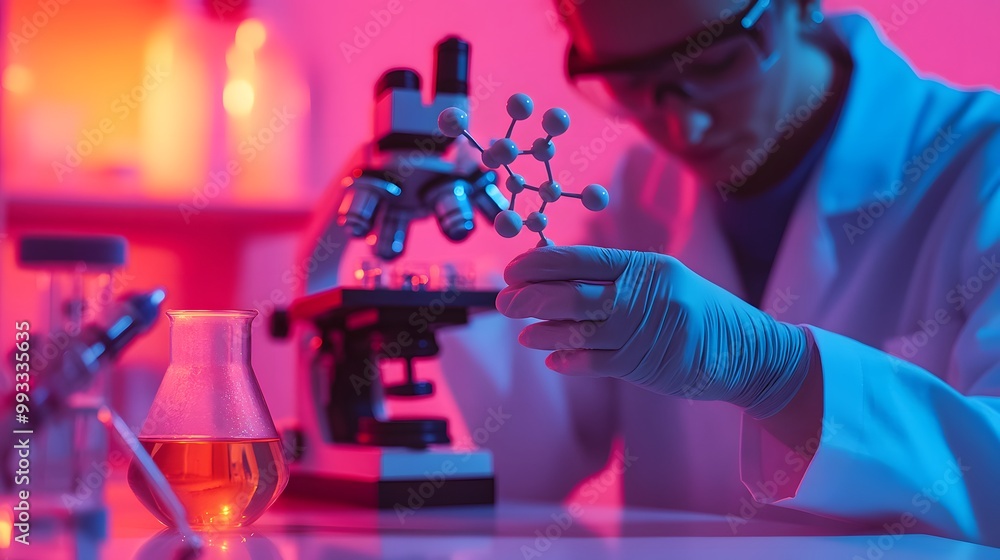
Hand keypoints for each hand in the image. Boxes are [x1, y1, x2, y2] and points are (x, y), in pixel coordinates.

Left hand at [496, 246, 811, 417]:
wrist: (749, 352)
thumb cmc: (697, 312)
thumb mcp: (663, 281)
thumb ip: (617, 280)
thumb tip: (554, 277)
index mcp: (647, 268)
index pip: (583, 260)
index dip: (541, 264)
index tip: (512, 269)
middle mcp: (647, 296)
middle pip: (575, 294)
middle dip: (532, 298)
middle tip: (505, 301)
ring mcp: (648, 332)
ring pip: (580, 331)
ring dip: (544, 332)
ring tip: (524, 334)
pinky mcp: (648, 366)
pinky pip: (597, 363)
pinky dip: (570, 361)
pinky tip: (552, 360)